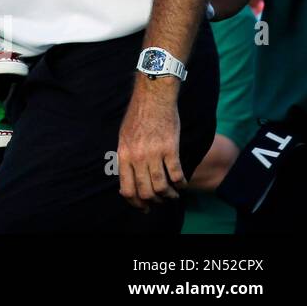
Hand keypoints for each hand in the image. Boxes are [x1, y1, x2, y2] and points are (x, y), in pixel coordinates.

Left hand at [118, 82, 184, 210]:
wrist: (153, 98)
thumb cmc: (138, 116)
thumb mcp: (124, 137)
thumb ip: (126, 157)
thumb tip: (129, 176)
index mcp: (124, 155)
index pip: (127, 189)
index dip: (135, 203)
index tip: (143, 206)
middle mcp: (137, 158)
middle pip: (145, 192)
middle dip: (153, 201)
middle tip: (160, 201)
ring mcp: (154, 154)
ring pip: (161, 187)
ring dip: (169, 195)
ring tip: (173, 195)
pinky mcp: (170, 149)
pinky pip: (177, 175)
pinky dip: (181, 184)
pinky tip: (183, 184)